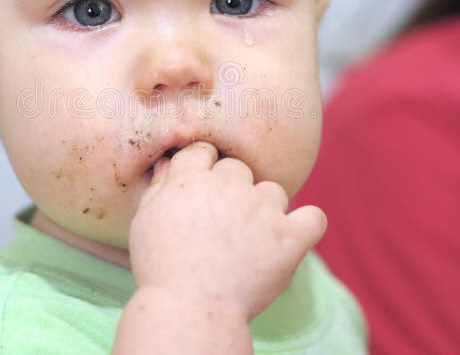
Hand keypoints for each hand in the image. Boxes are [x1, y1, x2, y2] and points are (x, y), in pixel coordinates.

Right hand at [129, 141, 326, 320]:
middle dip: (231, 189)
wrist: (189, 309)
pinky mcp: (290, 237)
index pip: (203, 151)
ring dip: (265, 208)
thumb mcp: (145, 220)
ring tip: (249, 240)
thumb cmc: (161, 267)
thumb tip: (170, 162)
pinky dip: (307, 224)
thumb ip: (160, 185)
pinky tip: (294, 234)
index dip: (203, 170)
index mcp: (191, 178)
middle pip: (237, 168)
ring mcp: (262, 210)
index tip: (202, 193)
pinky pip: (314, 218)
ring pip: (273, 191)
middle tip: (221, 223)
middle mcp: (229, 185)